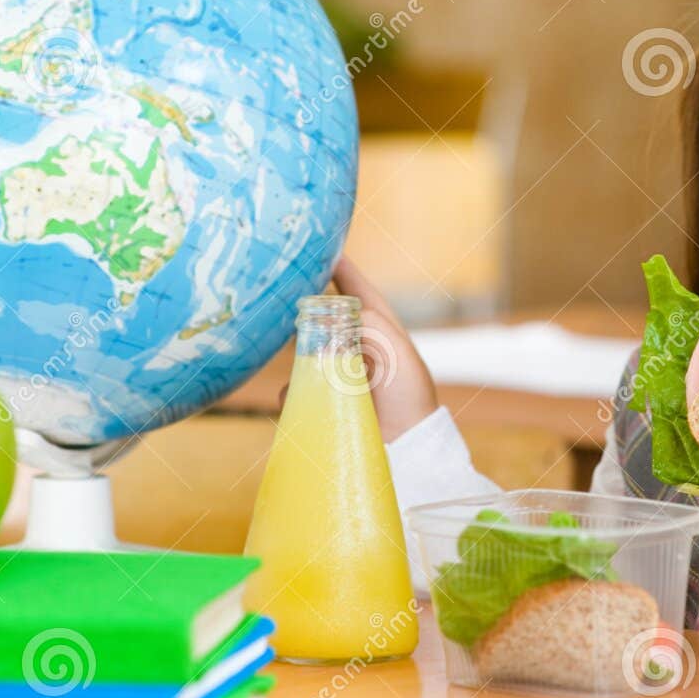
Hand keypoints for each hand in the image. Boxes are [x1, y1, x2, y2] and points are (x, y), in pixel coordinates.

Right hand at [278, 255, 440, 441]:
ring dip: (304, 359)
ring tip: (317, 369)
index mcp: (380, 332)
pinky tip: (308, 400)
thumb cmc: (409, 398)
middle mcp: (356, 350)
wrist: (405, 449)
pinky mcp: (323, 405)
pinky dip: (296, 394)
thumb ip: (369, 324)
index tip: (325, 248)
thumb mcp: (397, 351)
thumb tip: (332, 315)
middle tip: (289, 297)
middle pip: (323, 319)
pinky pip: (296, 391)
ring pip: (304, 356)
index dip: (342, 270)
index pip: (359, 292)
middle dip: (307, 311)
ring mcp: (338, 378)